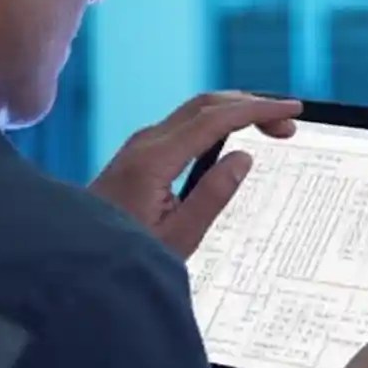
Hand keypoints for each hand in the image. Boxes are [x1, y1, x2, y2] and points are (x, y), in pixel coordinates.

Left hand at [88, 91, 301, 256]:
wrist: (75, 262)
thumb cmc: (124, 258)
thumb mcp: (179, 238)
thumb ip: (213, 195)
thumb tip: (243, 157)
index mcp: (154, 160)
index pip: (215, 119)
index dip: (258, 110)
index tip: (291, 112)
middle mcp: (144, 144)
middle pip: (206, 104)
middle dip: (252, 106)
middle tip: (288, 123)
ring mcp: (138, 147)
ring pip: (194, 111)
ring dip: (235, 112)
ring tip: (270, 129)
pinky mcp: (138, 155)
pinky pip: (183, 125)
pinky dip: (216, 122)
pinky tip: (233, 135)